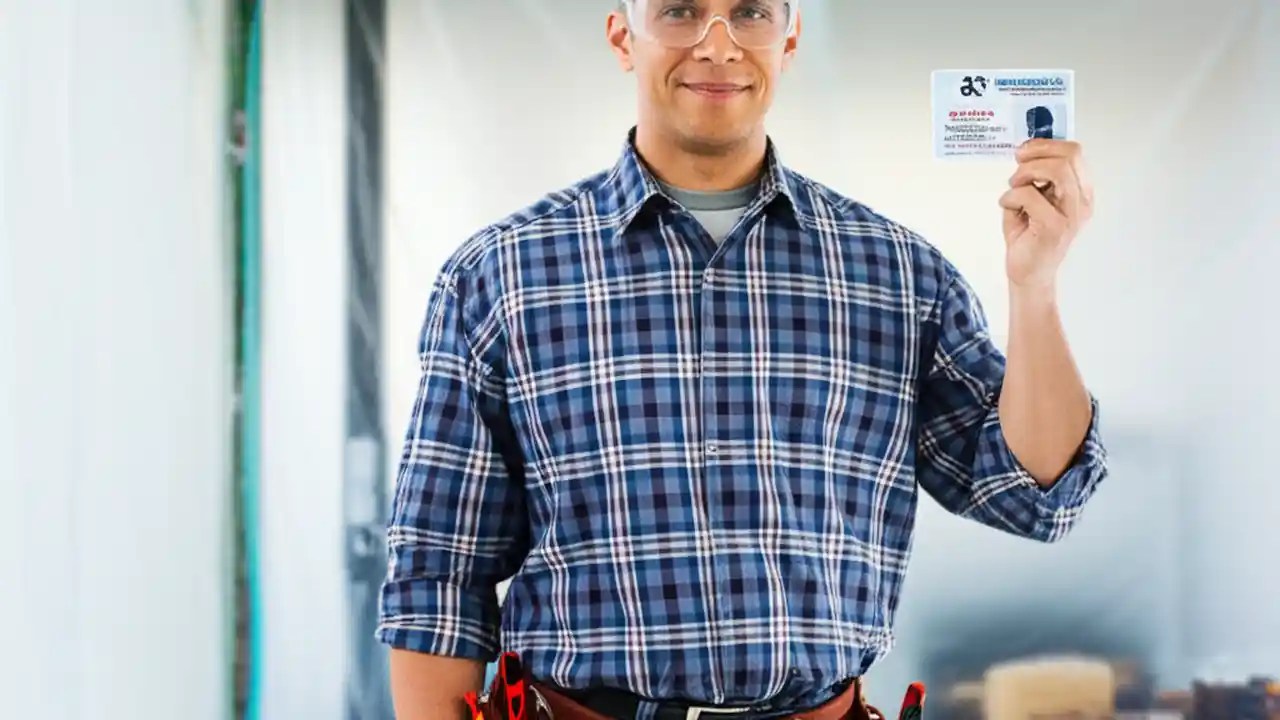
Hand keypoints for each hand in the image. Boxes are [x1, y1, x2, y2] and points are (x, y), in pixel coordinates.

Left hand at [999, 139, 1094, 291]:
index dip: (1046, 144)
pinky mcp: (1054, 226)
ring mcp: (1071, 215)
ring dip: (1026, 173)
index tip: (1024, 150)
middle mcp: (1082, 202)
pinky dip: (1010, 196)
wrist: (1027, 273)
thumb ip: (1036, 175)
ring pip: (1056, 170)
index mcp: (1081, 192)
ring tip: (1014, 186)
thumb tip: (1027, 148)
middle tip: (1017, 168)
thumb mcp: (1035, 198)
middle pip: (1068, 156)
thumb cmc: (1029, 236)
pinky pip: (1029, 195)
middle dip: (1035, 155)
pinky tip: (1008, 207)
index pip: (1074, 152)